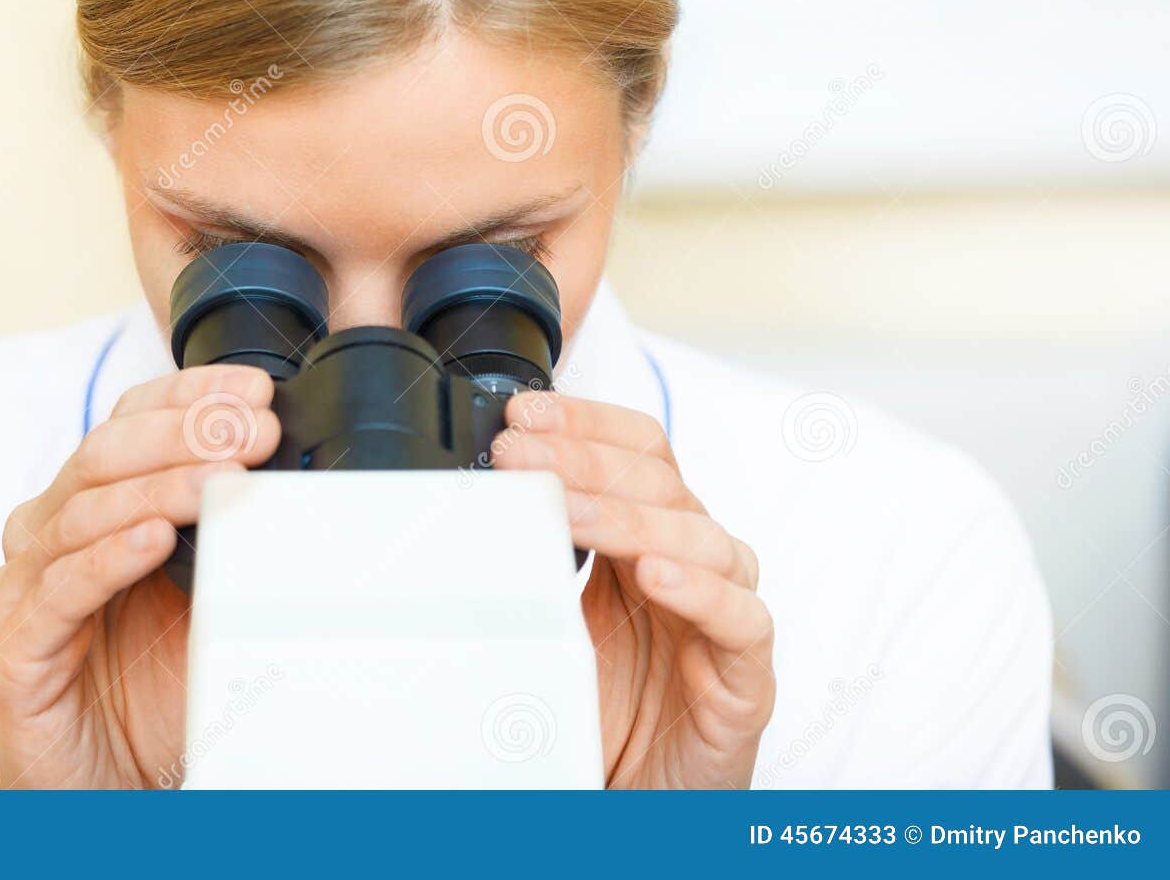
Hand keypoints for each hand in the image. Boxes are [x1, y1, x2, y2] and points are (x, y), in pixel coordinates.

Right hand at [0, 364, 277, 787]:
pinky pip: (61, 591)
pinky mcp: (16, 650)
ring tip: (221, 479)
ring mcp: (26, 590)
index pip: (129, 421)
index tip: (252, 390)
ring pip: (84, 512)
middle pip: (104, 454)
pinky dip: (109, 559)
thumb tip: (299, 478)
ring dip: (160, 488)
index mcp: (93, 507)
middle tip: (252, 431)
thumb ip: (234, 535)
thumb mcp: (211, 598)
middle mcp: (50, 535)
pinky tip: (154, 539)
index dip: (187, 395)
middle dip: (186, 433)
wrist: (118, 790)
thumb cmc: (157, 693)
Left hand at [494, 393, 774, 788]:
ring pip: (701, 539)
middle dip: (585, 459)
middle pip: (661, 482)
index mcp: (647, 540)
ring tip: (572, 514)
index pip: (637, 451)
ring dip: (630, 519)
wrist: (633, 801)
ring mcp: (723, 617)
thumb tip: (467, 501)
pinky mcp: (745, 678)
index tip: (524, 413)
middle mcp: (691, 564)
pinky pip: (741, 620)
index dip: (586, 422)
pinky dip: (701, 592)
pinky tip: (656, 577)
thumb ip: (533, 561)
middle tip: (520, 454)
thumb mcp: (551, 621)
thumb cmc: (601, 711)